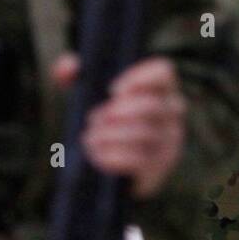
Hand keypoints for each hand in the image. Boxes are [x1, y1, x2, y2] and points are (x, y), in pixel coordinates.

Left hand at [52, 54, 185, 198]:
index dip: (138, 78)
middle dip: (117, 113)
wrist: (112, 170)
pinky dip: (114, 156)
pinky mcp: (160, 167)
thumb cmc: (105, 120)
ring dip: (111, 136)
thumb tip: (66, 69)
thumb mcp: (89, 93)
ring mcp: (169, 141)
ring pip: (144, 134)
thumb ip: (74, 74)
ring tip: (92, 138)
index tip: (111, 90)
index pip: (163, 72)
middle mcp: (172, 112)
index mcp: (161, 87)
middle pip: (151, 105)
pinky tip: (98, 155)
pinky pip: (140, 161)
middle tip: (94, 119)